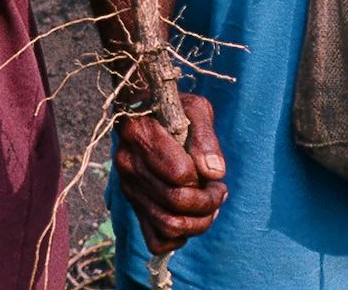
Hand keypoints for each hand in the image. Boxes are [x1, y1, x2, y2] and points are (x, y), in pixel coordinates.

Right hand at [114, 93, 227, 255]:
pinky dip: (178, 239)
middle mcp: (128, 163)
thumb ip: (205, 137)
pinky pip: (154, 240)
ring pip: (167, 225)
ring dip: (199, 223)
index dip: (202, 177)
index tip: (213, 171)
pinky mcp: (133, 203)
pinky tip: (191, 220)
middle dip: (208, 203)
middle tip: (220, 191)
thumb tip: (215, 173)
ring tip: (211, 206)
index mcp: (139, 133)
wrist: (146, 111)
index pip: (179, 175)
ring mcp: (128, 186)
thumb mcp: (195, 108)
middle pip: (175, 203)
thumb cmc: (174, 107)